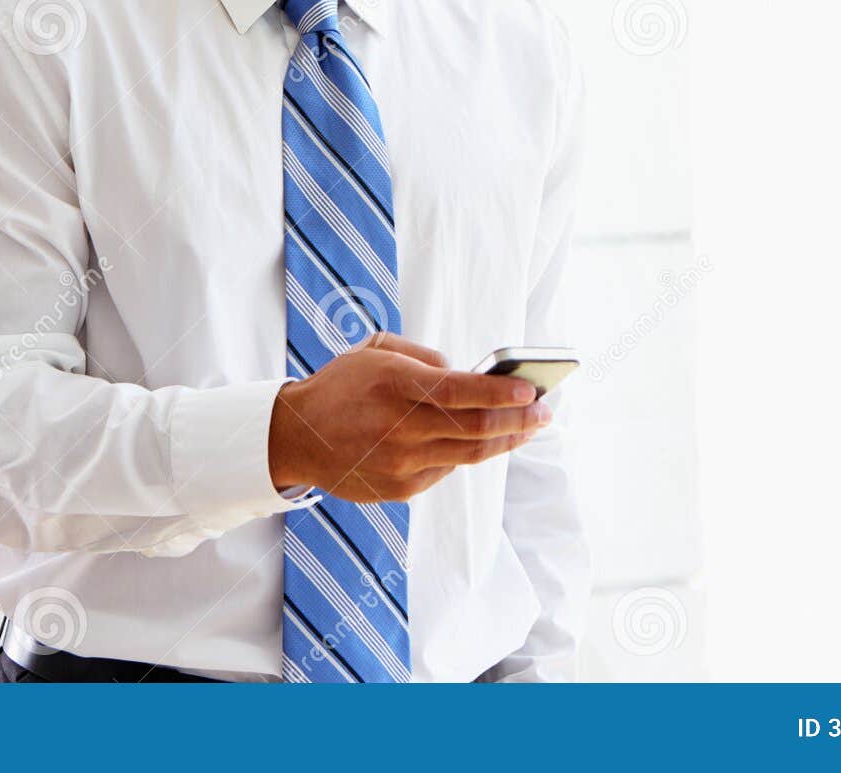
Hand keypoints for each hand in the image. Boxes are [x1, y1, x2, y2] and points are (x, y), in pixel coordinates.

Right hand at [267, 332, 550, 501]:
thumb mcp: (377, 351)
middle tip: (545, 412)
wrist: (294, 436)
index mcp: (395, 384)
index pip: (462, 391)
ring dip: (506, 441)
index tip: (533, 389)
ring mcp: (400, 463)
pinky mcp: (400, 489)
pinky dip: (469, 454)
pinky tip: (486, 442)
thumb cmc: (343, 386)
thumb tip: (468, 376)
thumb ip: (425, 359)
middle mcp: (399, 427)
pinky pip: (447, 469)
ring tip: (528, 428)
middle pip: (476, 428)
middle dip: (519, 420)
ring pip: (469, 455)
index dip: (503, 392)